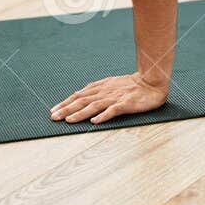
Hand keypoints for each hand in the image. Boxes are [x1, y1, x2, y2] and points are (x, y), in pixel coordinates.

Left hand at [50, 73, 167, 124]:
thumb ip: (97, 90)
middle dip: (66, 109)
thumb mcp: (111, 84)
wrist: (151, 81)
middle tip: (53, 117)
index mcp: (100, 87)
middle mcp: (104, 92)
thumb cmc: (131, 85)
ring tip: (68, 120)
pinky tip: (94, 122)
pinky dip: (103, 116)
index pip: (79, 95)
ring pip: (93, 106)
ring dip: (80, 113)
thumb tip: (81, 97)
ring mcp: (115, 98)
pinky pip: (113, 110)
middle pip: (82, 101)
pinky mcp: (126, 104)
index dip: (65, 102)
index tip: (53, 110)